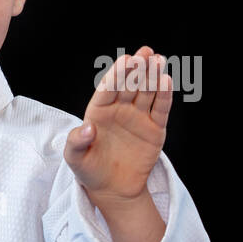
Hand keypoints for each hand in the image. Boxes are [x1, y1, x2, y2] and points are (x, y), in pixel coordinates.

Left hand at [65, 45, 171, 203]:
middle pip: (129, 86)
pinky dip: (165, 96)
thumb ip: (76, 142)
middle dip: (137, 69)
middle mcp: (119, 111)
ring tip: (158, 60)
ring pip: (147, 93)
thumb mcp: (75, 160)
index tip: (125, 60)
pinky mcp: (155, 128)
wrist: (112, 189)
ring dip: (152, 76)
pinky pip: (161, 109)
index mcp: (98, 113)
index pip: (108, 89)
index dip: (116, 75)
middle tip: (145, 52)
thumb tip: (87, 127)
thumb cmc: (89, 171)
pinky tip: (166, 81)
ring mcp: (138, 118)